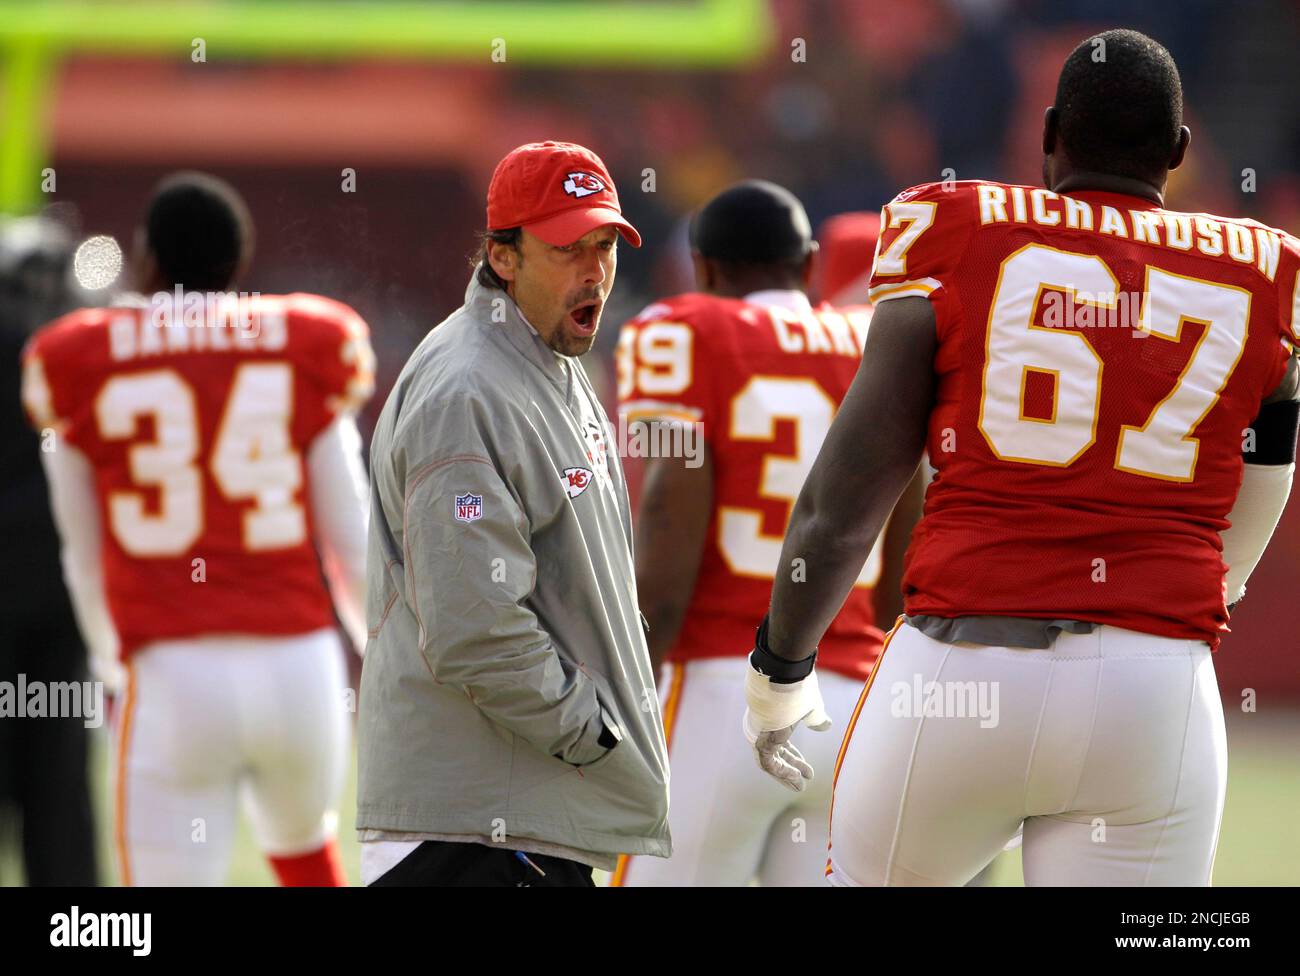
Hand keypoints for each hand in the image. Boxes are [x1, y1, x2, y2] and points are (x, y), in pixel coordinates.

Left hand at [743, 667, 831, 791]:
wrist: (785, 680)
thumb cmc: (798, 690)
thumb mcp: (811, 707)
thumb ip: (816, 718)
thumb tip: (826, 725)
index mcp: (773, 718)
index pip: (781, 742)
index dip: (794, 756)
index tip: (805, 768)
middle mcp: (764, 727)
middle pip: (777, 752)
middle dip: (792, 766)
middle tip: (806, 778)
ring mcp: (761, 734)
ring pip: (771, 761)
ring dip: (786, 775)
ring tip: (801, 787)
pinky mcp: (761, 741)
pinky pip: (769, 764)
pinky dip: (783, 773)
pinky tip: (797, 781)